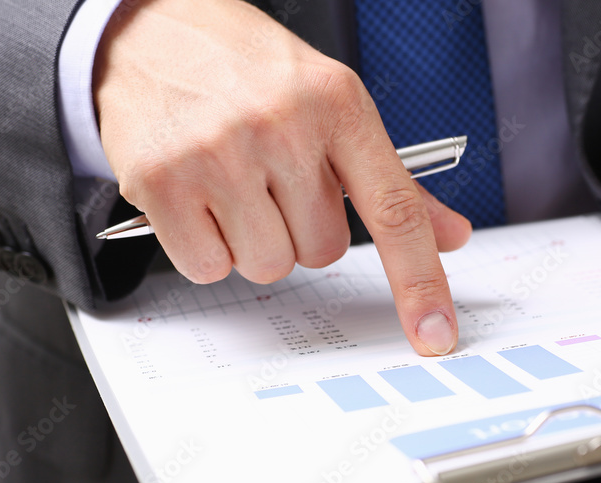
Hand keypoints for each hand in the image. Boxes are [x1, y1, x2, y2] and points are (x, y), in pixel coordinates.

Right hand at [93, 0, 470, 354]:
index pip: (395, 212)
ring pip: (268, 266)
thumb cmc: (249, 70)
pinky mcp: (161, 181)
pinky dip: (206, 248)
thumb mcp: (333, 102)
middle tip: (272, 180)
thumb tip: (450, 236)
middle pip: (323, 252)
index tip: (436, 334)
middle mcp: (281, 126)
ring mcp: (218, 153)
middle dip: (301, 229)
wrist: (150, 29)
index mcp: (338, 104)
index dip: (420, 282)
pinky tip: (198, 197)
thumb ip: (393, 179)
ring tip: (232, 184)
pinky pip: (209, 268)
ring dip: (254, 242)